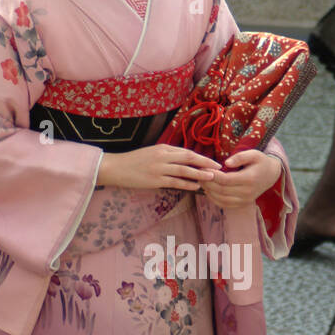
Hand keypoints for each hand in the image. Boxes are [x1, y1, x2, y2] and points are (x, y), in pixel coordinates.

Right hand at [98, 144, 220, 190]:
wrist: (116, 168)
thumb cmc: (134, 161)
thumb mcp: (151, 153)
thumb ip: (167, 156)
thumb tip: (183, 161)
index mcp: (163, 148)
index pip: (187, 152)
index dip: (201, 157)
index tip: (213, 162)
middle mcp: (163, 156)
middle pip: (189, 158)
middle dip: (205, 163)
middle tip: (219, 168)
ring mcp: (159, 168)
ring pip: (184, 170)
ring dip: (199, 174)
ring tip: (212, 178)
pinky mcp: (155, 180)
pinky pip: (175, 182)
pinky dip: (187, 184)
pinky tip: (196, 186)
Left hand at [200, 149, 281, 208]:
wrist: (271, 175)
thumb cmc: (260, 162)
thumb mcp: (254, 154)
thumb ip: (240, 157)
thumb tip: (226, 163)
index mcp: (250, 179)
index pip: (226, 180)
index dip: (212, 175)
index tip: (203, 168)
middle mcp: (247, 193)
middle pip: (221, 191)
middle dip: (207, 183)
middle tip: (198, 174)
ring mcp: (245, 200)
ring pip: (221, 199)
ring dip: (209, 191)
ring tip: (201, 181)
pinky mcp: (242, 204)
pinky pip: (224, 204)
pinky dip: (213, 199)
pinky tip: (208, 190)